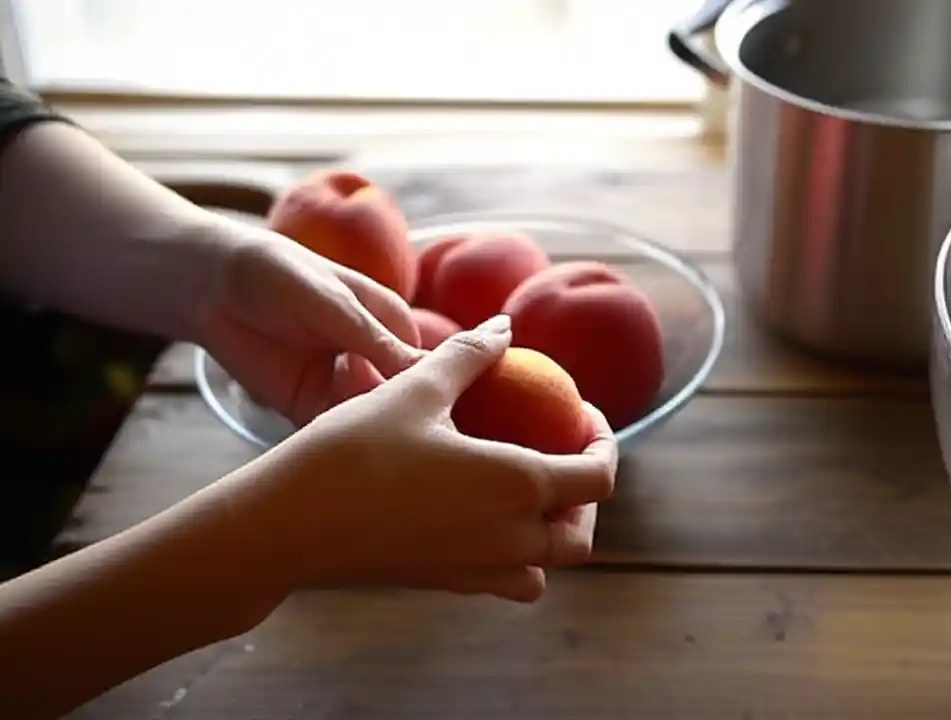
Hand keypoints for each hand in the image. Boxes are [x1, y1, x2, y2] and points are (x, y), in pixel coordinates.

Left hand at [193, 217, 421, 425]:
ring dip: (369, 430)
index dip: (437, 385)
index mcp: (392, 324)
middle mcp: (374, 357)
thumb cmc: (280, 274)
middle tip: (395, 429)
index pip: (427, 361)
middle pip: (403, 397)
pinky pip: (333, 430)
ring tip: (360, 433)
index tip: (438, 408)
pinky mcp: (310, 407)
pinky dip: (336, 439)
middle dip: (402, 415)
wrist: (212, 286)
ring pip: (371, 419)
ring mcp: (342, 385)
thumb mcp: (333, 303)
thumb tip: (426, 370)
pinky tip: (332, 438)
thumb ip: (374, 339)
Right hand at [225, 317, 616, 602]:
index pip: (598, 478)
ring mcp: (477, 570)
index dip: (604, 444)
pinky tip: (479, 515)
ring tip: (527, 494)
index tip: (583, 414)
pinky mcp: (443, 584)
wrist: (287, 524)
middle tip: (563, 456)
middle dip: (586, 500)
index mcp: (518, 485)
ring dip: (552, 536)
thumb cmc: (353, 449)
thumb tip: (504, 327)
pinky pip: (503, 581)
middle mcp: (509, 539)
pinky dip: (513, 558)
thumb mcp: (417, 389)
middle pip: (580, 537)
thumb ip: (470, 356)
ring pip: (544, 568)